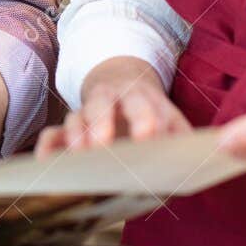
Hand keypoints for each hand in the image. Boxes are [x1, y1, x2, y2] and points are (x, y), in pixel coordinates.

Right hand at [35, 55, 190, 156]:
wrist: (122, 80)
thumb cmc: (152, 112)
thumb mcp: (172, 118)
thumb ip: (183, 136)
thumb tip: (199, 159)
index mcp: (140, 97)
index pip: (142, 105)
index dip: (144, 119)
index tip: (148, 138)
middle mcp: (109, 100)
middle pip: (101, 106)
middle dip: (101, 125)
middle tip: (102, 148)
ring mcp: (85, 113)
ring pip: (74, 118)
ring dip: (75, 137)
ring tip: (78, 158)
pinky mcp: (67, 128)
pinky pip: (52, 135)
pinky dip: (47, 148)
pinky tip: (46, 164)